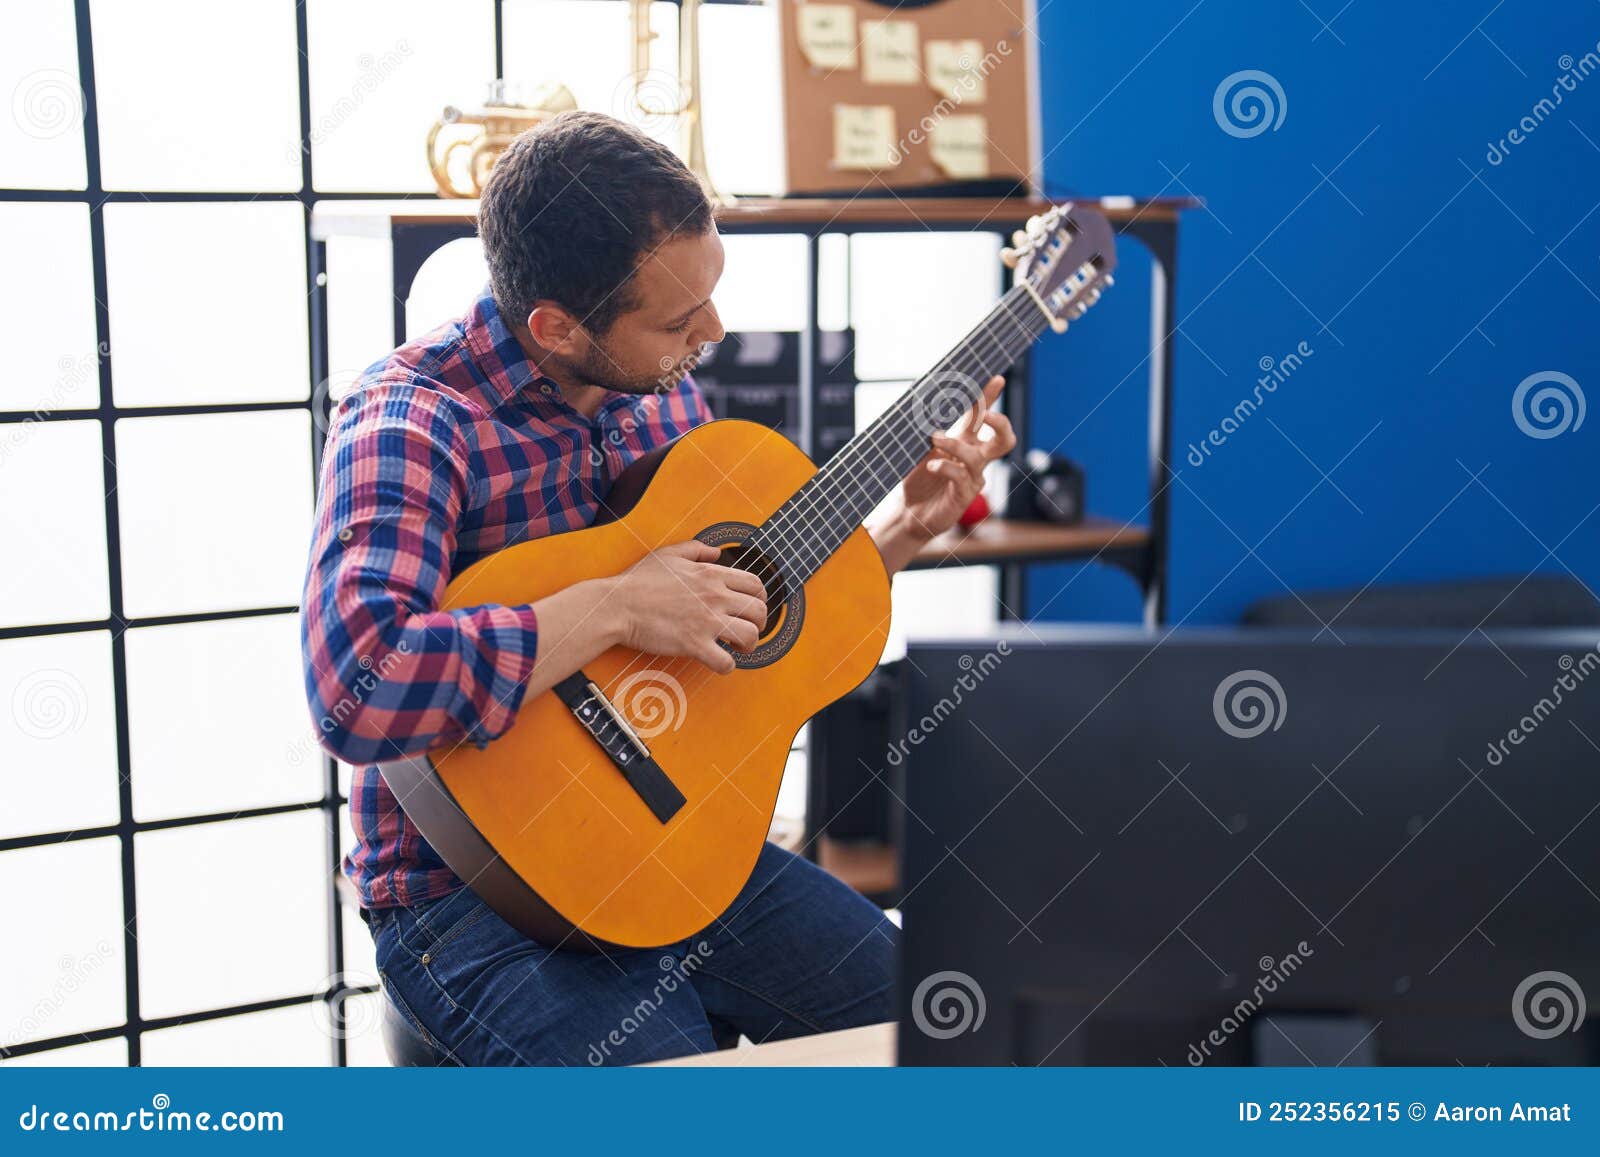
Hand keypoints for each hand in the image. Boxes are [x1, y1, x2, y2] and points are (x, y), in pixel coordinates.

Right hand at [611, 540, 767, 673]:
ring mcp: (707, 621)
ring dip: (749, 645)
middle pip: (760, 611)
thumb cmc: (638, 581)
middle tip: (747, 629)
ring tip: (737, 647)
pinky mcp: (694, 644)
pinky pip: (726, 662)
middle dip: (759, 623)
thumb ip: (697, 550)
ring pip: (751, 636)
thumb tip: (716, 552)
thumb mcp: (669, 554)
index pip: (756, 584)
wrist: (617, 605)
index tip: (751, 607)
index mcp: (711, 574)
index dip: (759, 598)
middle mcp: (715, 596)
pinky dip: (727, 666)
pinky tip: (718, 662)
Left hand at [899, 375, 1016, 539]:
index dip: (989, 398)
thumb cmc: (917, 479)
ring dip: (954, 444)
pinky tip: (931, 465)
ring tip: (934, 438)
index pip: (980, 417)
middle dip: (1000, 423)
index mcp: (966, 443)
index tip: (997, 378)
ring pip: (976, 457)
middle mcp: (974, 459)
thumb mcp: (919, 451)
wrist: (909, 513)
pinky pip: (961, 476)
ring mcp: (973, 478)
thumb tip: (926, 409)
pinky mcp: (964, 496)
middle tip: (986, 414)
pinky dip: (945, 466)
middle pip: (1003, 439)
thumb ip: (927, 434)